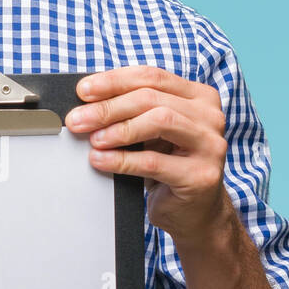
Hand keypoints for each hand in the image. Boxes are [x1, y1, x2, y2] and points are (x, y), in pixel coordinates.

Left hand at [64, 66, 230, 244]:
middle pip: (151, 98)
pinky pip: (153, 162)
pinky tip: (100, 160)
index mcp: (198, 96)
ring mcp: (211, 145)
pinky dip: (121, 159)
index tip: (82, 91)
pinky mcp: (202, 176)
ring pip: (159, 121)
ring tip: (93, 139)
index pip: (151, 77)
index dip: (113, 81)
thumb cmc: (168, 164)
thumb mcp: (151, 131)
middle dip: (108, 107)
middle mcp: (210, 116)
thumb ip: (130, 111)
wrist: (194, 211)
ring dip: (118, 129)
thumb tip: (85, 103)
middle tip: (77, 119)